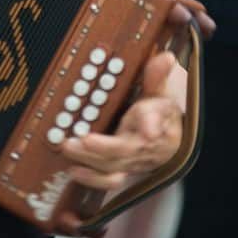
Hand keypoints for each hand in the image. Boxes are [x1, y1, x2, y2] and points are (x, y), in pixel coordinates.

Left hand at [53, 51, 182, 236]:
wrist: (169, 138)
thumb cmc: (162, 111)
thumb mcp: (161, 89)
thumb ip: (158, 74)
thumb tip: (166, 58)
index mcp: (158, 120)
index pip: (155, 119)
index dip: (150, 123)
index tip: (147, 129)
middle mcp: (146, 145)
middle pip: (126, 149)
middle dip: (102, 146)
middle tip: (79, 139)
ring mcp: (134, 160)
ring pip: (114, 165)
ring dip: (89, 160)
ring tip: (68, 147)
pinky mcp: (124, 169)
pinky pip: (109, 180)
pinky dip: (92, 178)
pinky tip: (73, 170)